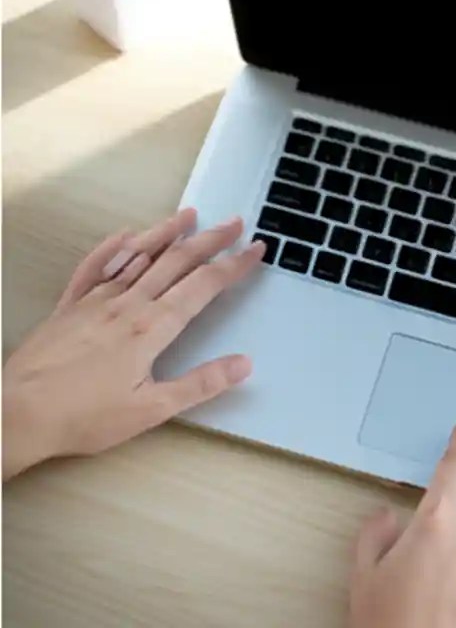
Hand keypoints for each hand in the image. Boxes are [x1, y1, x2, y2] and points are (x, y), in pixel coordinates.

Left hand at [2, 208, 265, 480]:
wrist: (16, 414)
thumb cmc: (82, 417)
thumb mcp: (151, 410)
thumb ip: (200, 384)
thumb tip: (243, 365)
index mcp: (151, 328)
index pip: (203, 286)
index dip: (233, 266)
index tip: (255, 250)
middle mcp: (126, 305)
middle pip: (176, 262)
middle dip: (210, 240)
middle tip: (234, 223)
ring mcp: (95, 301)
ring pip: (138, 256)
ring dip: (167, 233)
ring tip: (189, 215)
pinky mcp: (69, 307)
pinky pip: (94, 267)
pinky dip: (113, 248)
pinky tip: (125, 236)